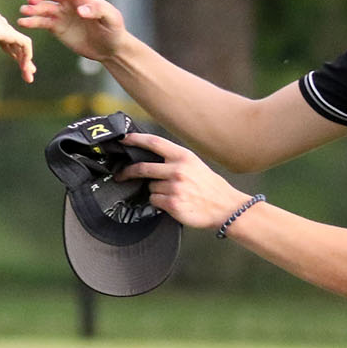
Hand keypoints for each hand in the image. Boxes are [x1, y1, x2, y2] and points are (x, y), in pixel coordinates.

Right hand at [0, 7, 36, 82]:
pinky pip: (25, 43)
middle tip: (29, 72)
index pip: (6, 37)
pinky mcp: (8, 31)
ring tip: (29, 77)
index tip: (17, 62)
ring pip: (22, 45)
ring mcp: (4, 25)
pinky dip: (27, 56)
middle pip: (16, 42)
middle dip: (22, 58)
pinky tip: (25, 67)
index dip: (12, 50)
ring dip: (26, 62)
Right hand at [18, 0, 129, 63]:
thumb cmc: (114, 30)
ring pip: (44, 8)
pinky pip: (42, 22)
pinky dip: (32, 22)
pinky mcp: (56, 27)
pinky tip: (23, 23)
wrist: (109, 49)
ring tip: (23, 12)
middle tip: (31, 1)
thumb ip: (97, 11)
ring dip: (33, 9)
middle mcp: (70, 3)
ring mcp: (62, 14)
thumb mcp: (111, 19)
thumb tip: (80, 10)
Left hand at [119, 131, 251, 231]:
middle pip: (142, 167)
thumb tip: (150, 159)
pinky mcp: (172, 203)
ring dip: (155, 191)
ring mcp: (174, 187)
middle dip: (128, 172)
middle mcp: (177, 170)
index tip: (124, 139)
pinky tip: (173, 202)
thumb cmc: (210, 187)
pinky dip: (159, 202)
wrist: (226, 208)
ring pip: (150, 187)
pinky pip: (154, 200)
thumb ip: (174, 160)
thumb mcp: (195, 165)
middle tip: (121, 174)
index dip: (136, 140)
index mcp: (183, 157)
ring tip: (173, 194)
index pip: (154, 142)